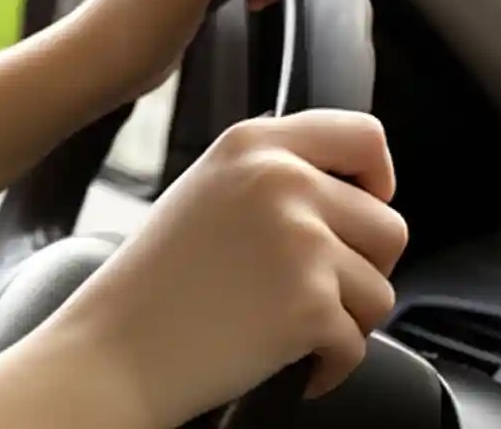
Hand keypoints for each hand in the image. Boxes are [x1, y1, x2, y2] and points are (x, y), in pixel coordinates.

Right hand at [36, 110, 407, 427]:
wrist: (113, 352)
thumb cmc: (151, 285)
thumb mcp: (204, 192)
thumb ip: (270, 174)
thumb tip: (347, 190)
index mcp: (251, 144)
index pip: (363, 136)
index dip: (378, 178)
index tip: (367, 205)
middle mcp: (281, 180)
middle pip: (387, 225)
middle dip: (360, 269)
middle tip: (307, 291)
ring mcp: (300, 241)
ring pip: (380, 290)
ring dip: (343, 320)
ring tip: (282, 325)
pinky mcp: (310, 304)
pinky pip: (357, 344)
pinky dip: (326, 365)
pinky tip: (277, 359)